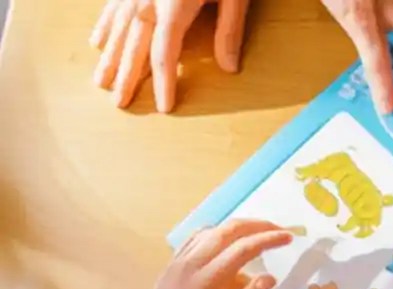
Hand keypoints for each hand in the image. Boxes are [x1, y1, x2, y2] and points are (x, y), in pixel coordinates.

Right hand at [89, 0, 248, 111]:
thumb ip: (229, 30)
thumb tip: (229, 68)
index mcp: (175, 5)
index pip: (165, 53)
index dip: (164, 82)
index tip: (164, 108)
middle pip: (135, 44)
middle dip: (127, 75)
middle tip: (118, 104)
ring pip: (118, 26)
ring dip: (110, 56)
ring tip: (101, 82)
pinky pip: (113, 5)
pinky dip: (105, 24)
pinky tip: (98, 41)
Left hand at [131, 220, 290, 288]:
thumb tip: (271, 278)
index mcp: (204, 280)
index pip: (241, 250)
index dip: (267, 240)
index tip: (287, 238)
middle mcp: (190, 262)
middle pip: (227, 231)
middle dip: (257, 225)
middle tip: (279, 229)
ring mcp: (180, 257)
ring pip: (213, 229)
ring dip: (240, 225)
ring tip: (261, 230)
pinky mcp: (175, 257)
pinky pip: (199, 235)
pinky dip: (220, 230)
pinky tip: (232, 236)